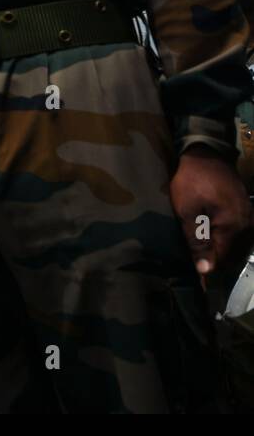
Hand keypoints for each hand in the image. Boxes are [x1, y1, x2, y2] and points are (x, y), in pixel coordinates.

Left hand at [170, 149, 252, 275]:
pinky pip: (238, 232)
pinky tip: (212, 240)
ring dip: (220, 251)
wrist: (206, 152)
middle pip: (232, 254)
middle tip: (196, 270)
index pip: (223, 259)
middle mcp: (247, 225)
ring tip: (202, 257)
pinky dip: (226, 239)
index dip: (209, 271)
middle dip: (215, 262)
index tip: (197, 283)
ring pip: (236, 244)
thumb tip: (205, 271)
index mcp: (234, 227)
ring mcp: (249, 216)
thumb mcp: (187, 211)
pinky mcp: (245, 209)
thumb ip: (196, 241)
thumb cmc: (192, 181)